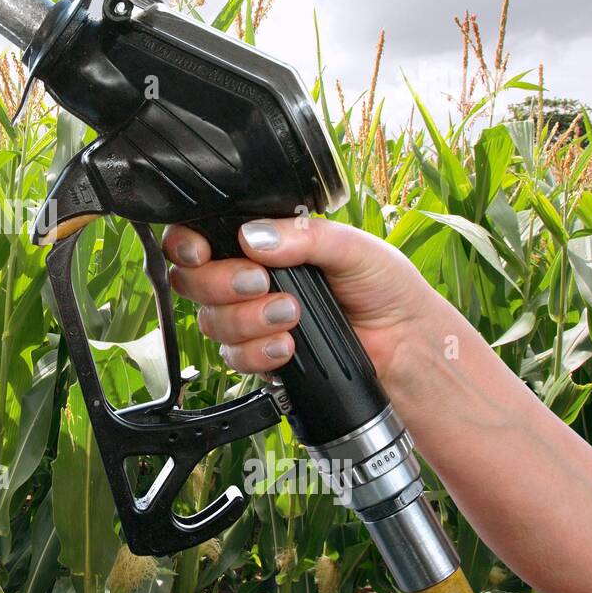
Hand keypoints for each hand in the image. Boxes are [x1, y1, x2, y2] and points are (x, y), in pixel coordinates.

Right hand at [162, 217, 444, 388]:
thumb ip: (303, 235)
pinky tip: (286, 346)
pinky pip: (232, 357)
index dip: (185, 244)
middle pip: (192, 280)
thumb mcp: (351, 245)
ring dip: (246, 319)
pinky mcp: (258, 356)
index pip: (201, 237)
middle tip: (259, 282)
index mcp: (263, 242)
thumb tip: (254, 236)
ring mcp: (249, 319)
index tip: (199, 250)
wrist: (406, 345)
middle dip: (219, 283)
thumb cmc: (385, 287)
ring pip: (210, 320)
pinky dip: (257, 352)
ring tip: (290, 315)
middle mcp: (247, 278)